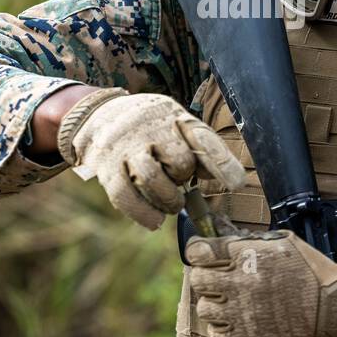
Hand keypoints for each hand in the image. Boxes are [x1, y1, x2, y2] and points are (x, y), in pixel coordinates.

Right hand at [57, 89, 244, 229]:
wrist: (99, 115)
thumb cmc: (151, 127)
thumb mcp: (177, 126)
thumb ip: (202, 149)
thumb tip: (230, 180)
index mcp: (173, 116)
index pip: (201, 137)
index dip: (221, 162)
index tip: (237, 184)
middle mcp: (149, 127)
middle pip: (179, 161)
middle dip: (184, 179)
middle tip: (179, 182)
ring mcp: (125, 146)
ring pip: (152, 179)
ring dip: (168, 200)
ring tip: (171, 204)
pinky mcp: (106, 167)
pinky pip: (125, 196)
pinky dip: (144, 214)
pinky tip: (154, 221)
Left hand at [186, 229, 336, 336]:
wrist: (332, 306)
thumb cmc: (310, 270)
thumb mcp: (281, 242)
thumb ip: (248, 239)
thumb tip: (222, 232)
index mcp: (245, 255)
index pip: (198, 250)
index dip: (199, 252)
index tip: (204, 254)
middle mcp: (237, 283)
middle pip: (197, 280)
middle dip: (206, 278)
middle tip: (219, 280)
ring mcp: (240, 312)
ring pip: (204, 309)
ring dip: (214, 305)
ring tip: (230, 304)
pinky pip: (216, 335)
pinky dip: (222, 330)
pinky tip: (236, 323)